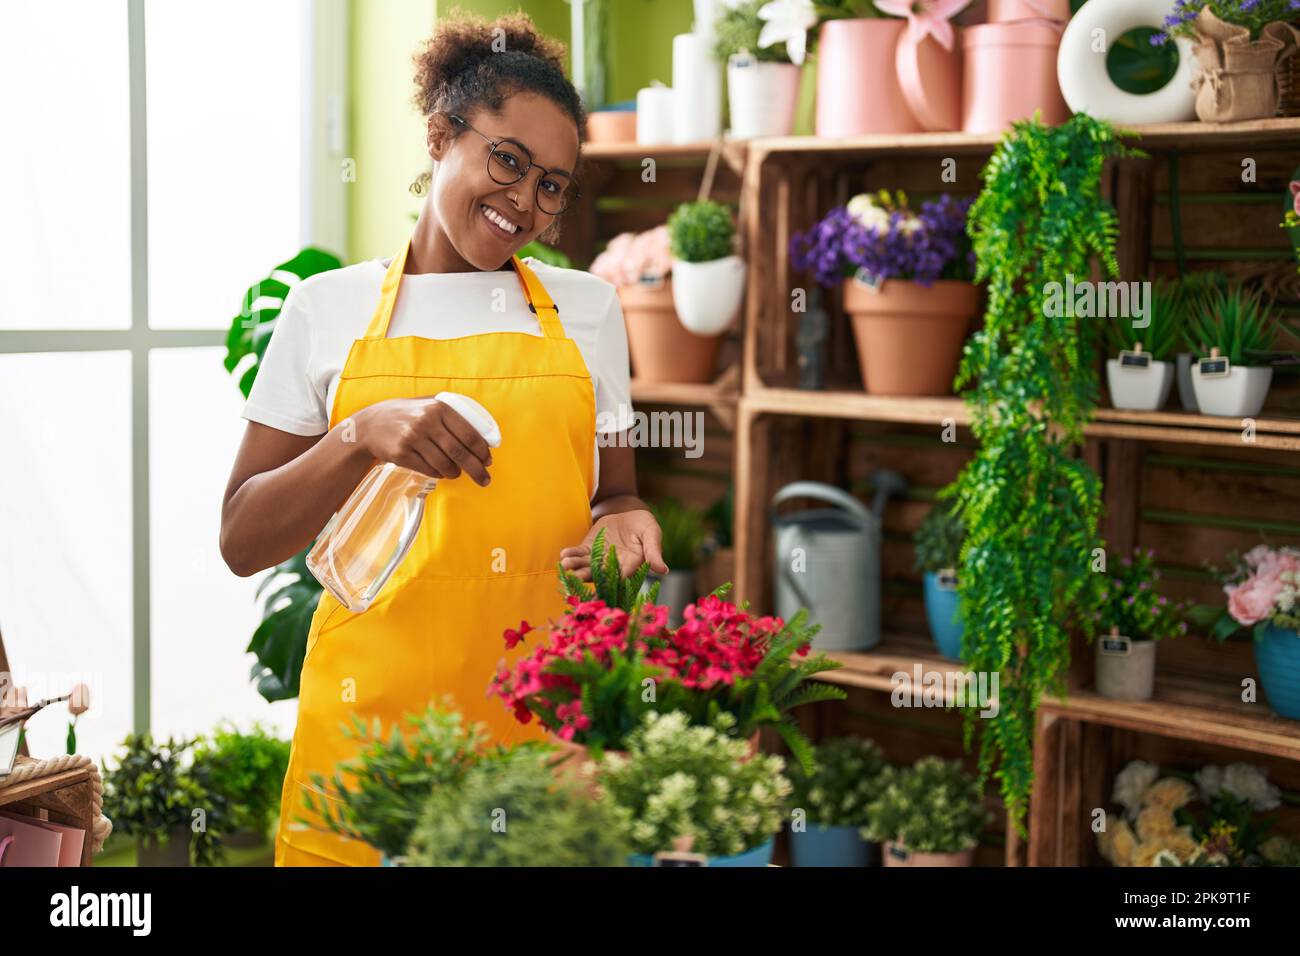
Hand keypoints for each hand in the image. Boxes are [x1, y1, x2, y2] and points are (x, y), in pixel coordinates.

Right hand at [352, 397, 492, 485]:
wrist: (372, 424)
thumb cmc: (408, 415)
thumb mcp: (430, 405)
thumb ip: (454, 415)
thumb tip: (485, 436)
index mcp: (439, 407)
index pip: (469, 434)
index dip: (482, 451)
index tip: (488, 460)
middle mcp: (426, 421)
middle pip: (460, 452)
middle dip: (476, 469)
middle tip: (485, 479)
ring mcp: (413, 438)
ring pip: (445, 464)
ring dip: (455, 473)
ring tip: (457, 473)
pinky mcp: (402, 454)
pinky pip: (429, 470)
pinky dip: (439, 474)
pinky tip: (441, 472)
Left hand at [560, 510, 667, 580]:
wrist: (629, 515)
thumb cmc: (644, 525)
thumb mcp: (651, 533)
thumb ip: (654, 551)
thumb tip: (663, 570)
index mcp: (631, 566)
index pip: (621, 577)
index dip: (611, 582)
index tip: (600, 588)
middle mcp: (613, 567)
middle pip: (599, 575)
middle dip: (585, 577)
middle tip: (573, 578)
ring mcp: (599, 559)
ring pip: (585, 566)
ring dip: (575, 567)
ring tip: (565, 565)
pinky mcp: (589, 549)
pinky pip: (579, 554)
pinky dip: (571, 555)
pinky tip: (563, 555)